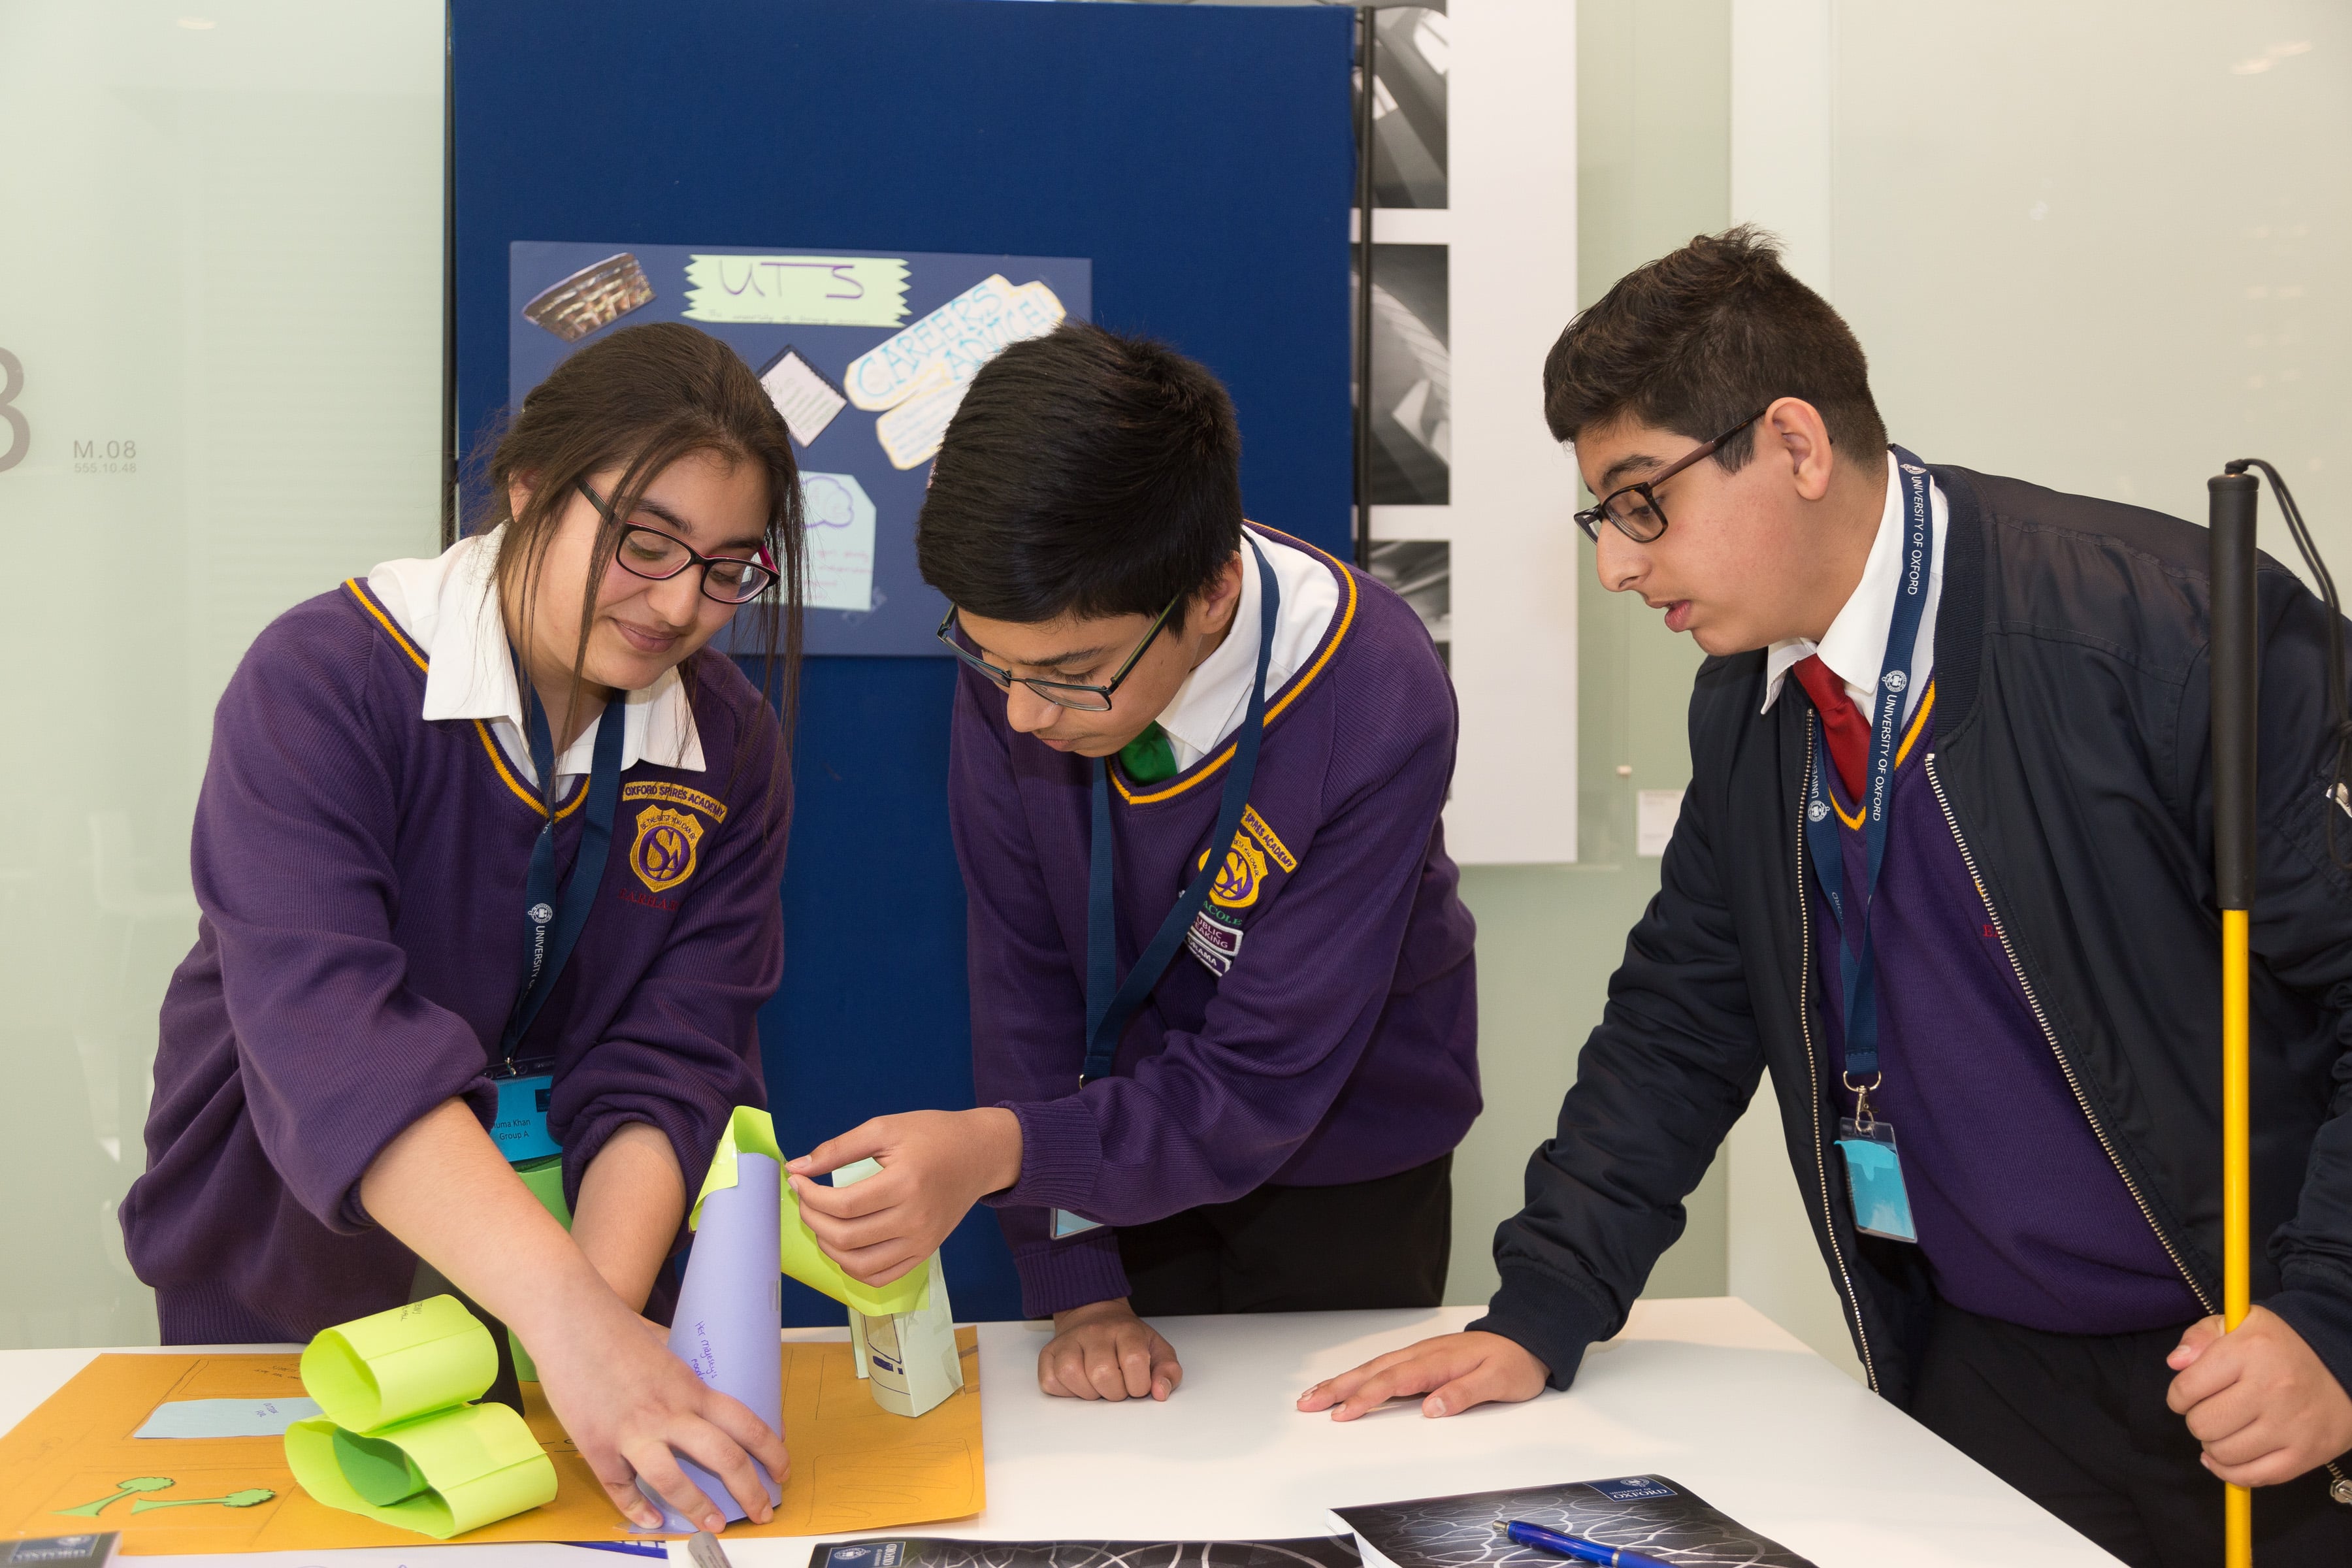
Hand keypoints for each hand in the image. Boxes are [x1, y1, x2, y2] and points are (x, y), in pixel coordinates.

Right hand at [525, 1287, 790, 1531]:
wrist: (569, 1318)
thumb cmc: (615, 1325)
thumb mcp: (665, 1343)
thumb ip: (683, 1371)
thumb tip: (701, 1384)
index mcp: (691, 1387)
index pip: (747, 1424)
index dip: (772, 1452)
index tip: (782, 1470)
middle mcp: (669, 1412)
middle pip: (724, 1459)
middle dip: (750, 1491)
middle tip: (762, 1511)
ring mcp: (632, 1432)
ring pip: (675, 1482)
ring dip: (699, 1509)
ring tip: (714, 1526)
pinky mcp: (597, 1445)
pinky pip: (621, 1489)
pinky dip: (637, 1510)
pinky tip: (653, 1519)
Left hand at [787, 1109, 1022, 1285]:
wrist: (980, 1154)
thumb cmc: (932, 1134)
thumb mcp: (885, 1128)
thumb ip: (839, 1148)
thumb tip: (796, 1168)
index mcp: (905, 1183)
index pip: (844, 1204)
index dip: (811, 1196)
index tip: (798, 1181)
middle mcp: (915, 1219)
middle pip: (847, 1237)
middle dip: (813, 1219)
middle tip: (805, 1200)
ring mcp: (921, 1242)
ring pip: (859, 1265)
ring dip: (828, 1247)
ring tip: (821, 1222)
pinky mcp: (925, 1253)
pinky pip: (880, 1277)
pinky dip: (853, 1268)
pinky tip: (843, 1245)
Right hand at [1038, 1298, 1181, 1400]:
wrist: (1095, 1315)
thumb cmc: (1127, 1339)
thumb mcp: (1157, 1349)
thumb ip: (1168, 1371)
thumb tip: (1160, 1392)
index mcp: (1126, 1330)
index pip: (1134, 1361)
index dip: (1139, 1384)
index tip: (1139, 1386)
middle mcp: (1095, 1332)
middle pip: (1102, 1372)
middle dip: (1114, 1392)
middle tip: (1118, 1387)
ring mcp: (1068, 1341)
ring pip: (1071, 1374)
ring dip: (1088, 1392)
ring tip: (1098, 1387)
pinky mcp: (1048, 1353)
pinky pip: (1050, 1381)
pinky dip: (1065, 1391)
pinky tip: (1079, 1384)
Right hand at [1296, 1330, 1548, 1419]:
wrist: (1526, 1338)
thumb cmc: (1513, 1362)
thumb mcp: (1498, 1383)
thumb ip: (1464, 1394)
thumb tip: (1432, 1409)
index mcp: (1437, 1361)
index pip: (1393, 1382)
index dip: (1365, 1398)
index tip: (1342, 1414)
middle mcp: (1422, 1355)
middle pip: (1372, 1372)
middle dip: (1337, 1387)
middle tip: (1307, 1402)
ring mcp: (1420, 1355)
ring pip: (1373, 1368)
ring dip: (1341, 1380)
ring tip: (1314, 1393)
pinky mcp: (1421, 1359)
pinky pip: (1383, 1367)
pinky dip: (1359, 1375)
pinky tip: (1347, 1382)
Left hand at [2166, 1305, 2351, 1486]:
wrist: (2343, 1370)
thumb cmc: (2280, 1348)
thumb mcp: (2241, 1324)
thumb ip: (2201, 1336)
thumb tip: (2175, 1363)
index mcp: (2250, 1351)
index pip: (2188, 1388)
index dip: (2178, 1396)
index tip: (2186, 1395)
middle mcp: (2271, 1389)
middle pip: (2203, 1424)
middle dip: (2197, 1419)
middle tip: (2211, 1411)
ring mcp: (2290, 1425)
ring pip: (2224, 1453)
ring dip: (2213, 1445)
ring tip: (2224, 1430)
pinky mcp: (2305, 1454)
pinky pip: (2253, 1477)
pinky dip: (2230, 1472)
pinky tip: (2225, 1458)